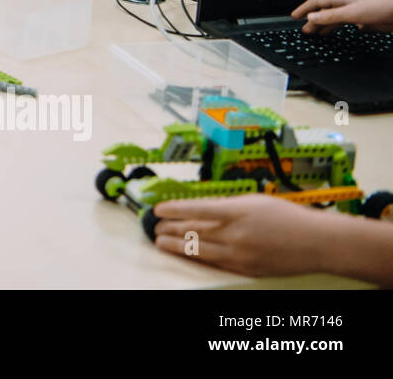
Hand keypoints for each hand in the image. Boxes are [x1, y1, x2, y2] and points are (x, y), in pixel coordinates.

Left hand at [153, 194, 337, 277]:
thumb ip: (225, 206)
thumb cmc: (287, 217)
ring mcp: (241, 255)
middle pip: (194, 232)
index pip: (197, 209)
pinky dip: (198, 258)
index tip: (157, 209)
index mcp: (238, 212)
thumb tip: (198, 210)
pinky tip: (187, 255)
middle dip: (170, 230)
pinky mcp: (247, 269)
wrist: (317, 243)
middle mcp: (237, 234)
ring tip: (161, 242)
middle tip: (154, 227)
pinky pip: (216, 264)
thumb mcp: (253, 201)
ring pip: (200, 251)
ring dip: (177, 246)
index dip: (174, 209)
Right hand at [291, 0, 392, 32]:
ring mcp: (358, 12)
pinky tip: (345, 33)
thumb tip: (311, 18)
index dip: (304, 9)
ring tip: (319, 33)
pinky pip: (351, 24)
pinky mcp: (368, 20)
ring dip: (327, 26)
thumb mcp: (352, 12)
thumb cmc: (381, 6)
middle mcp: (348, 4)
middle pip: (325, 12)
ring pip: (337, 19)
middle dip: (314, 21)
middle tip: (305, 30)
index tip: (295, 16)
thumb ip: (331, 16)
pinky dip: (345, 29)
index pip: (317, 2)